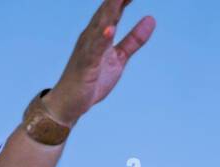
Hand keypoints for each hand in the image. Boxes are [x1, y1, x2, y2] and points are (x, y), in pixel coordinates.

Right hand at [44, 0, 154, 125]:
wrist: (68, 103)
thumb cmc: (92, 79)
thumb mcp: (119, 58)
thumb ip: (134, 39)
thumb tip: (151, 18)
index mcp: (99, 33)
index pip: (114, 9)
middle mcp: (91, 36)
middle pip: (106, 11)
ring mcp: (87, 50)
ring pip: (100, 26)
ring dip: (109, 10)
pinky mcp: (85, 66)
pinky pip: (94, 51)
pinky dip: (101, 39)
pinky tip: (109, 29)